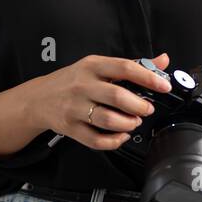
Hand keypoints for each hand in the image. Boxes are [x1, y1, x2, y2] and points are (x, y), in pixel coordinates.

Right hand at [26, 52, 171, 149]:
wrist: (37, 98)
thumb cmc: (72, 81)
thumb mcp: (98, 66)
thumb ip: (131, 65)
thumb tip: (162, 60)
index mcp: (92, 66)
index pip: (125, 68)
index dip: (148, 78)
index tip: (164, 86)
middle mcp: (83, 85)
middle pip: (118, 96)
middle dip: (139, 106)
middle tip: (147, 109)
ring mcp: (75, 108)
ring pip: (108, 120)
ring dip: (128, 124)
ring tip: (134, 122)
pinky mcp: (70, 127)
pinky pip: (96, 140)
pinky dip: (114, 141)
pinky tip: (121, 135)